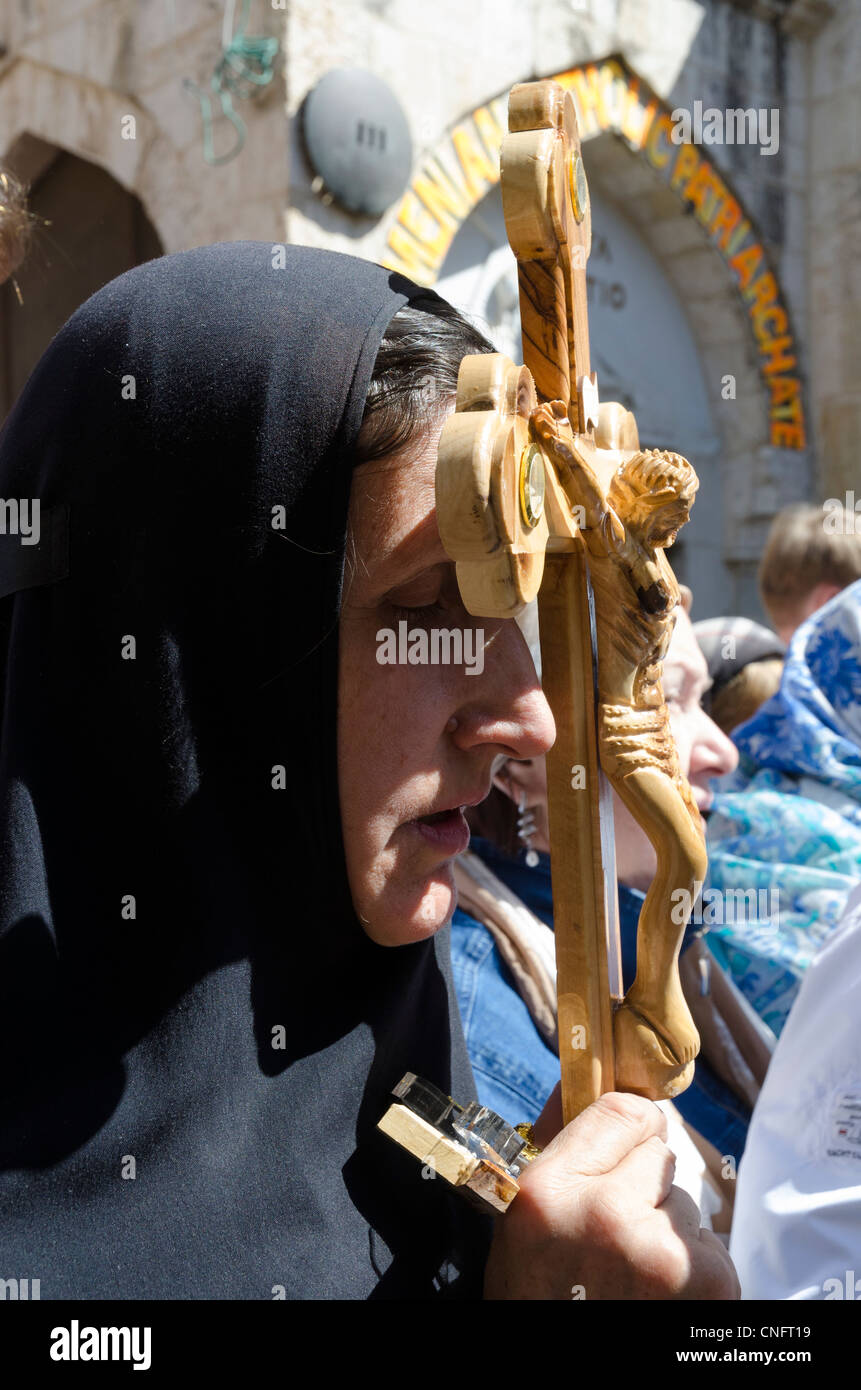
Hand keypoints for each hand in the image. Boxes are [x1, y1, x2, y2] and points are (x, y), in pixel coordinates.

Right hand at [484, 1090, 739, 1299]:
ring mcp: (662, 1252)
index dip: (624, 1133)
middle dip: (644, 1186)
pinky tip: (657, 1295)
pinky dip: (692, 1269)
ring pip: (686, 1203)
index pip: (622, 1110)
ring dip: (667, 1231)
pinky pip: (710, 1245)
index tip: (617, 1155)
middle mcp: (608, 1214)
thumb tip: (596, 1081)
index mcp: (551, 1191)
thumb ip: (564, 1149)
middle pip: (659, 1154)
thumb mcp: (526, 1218)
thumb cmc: (539, 1296)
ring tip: (632, 1274)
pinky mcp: (708, 1283)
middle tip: (612, 1234)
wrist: (558, 1371)